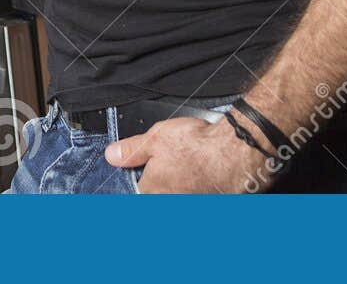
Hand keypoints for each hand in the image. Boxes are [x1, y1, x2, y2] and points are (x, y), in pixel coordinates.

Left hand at [105, 117, 272, 193]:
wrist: (234, 153)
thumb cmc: (196, 146)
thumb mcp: (155, 138)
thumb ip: (131, 150)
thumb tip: (112, 156)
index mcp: (152, 191)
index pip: (138, 194)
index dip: (142, 184)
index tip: (147, 177)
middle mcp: (171, 204)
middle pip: (159, 200)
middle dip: (163, 191)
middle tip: (175, 174)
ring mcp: (191, 207)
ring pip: (179, 201)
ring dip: (182, 193)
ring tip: (191, 176)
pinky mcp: (212, 207)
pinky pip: (198, 201)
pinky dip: (199, 194)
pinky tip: (205, 183)